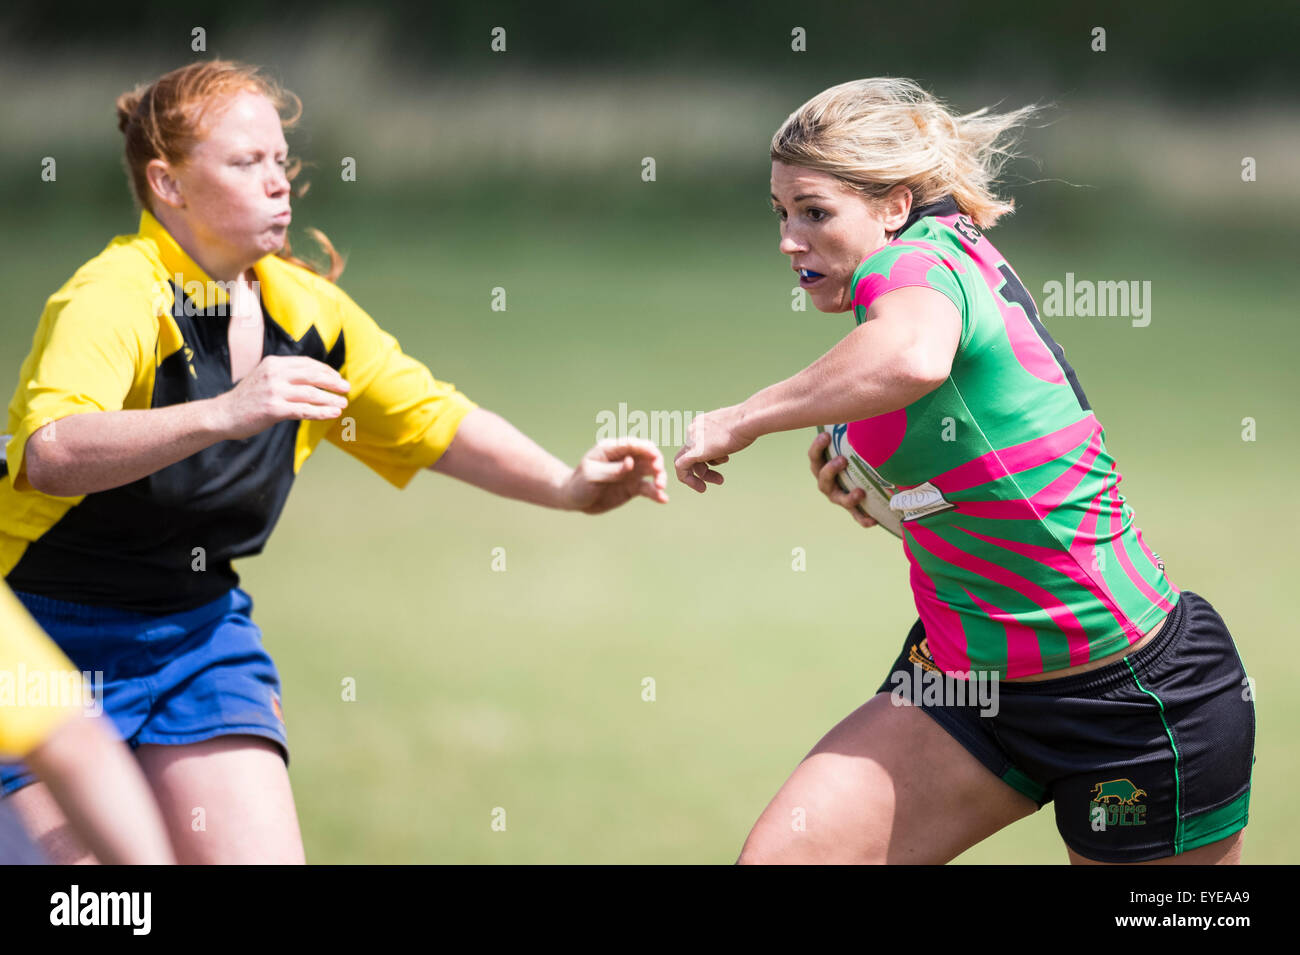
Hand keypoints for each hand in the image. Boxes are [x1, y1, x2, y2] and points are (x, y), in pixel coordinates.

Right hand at [213, 355, 349, 439]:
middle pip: (313, 375)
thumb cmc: (248, 398)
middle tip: (347, 388)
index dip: (326, 370)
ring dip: (331, 399)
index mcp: (274, 363)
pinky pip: (304, 410)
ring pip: (311, 394)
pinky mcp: (274, 409)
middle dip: (333, 382)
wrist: (223, 414)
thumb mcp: (264, 377)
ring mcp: (274, 391)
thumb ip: (286, 374)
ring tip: (343, 404)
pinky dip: (322, 412)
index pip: (307, 363)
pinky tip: (332, 414)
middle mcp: (275, 374)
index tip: (337, 378)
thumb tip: (315, 378)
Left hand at [563, 438, 668, 514]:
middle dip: (656, 462)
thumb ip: (612, 469)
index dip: (646, 448)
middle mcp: (625, 458)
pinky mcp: (633, 488)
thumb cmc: (579, 483)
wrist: (574, 499)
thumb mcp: (592, 475)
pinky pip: (648, 489)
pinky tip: (664, 499)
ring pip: (652, 471)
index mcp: (612, 449)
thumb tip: (631, 462)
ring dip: (660, 477)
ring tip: (660, 487)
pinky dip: (656, 493)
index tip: (654, 456)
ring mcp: (631, 473)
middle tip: (658, 473)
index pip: (633, 444)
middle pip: (648, 456)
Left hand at [673, 405, 753, 491]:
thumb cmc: (747, 424)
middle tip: (720, 479)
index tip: (722, 462)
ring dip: (703, 475)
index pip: (699, 443)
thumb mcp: (734, 429)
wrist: (746, 421)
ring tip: (720, 481)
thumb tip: (732, 442)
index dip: (710, 456)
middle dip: (706, 469)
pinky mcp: (693, 451)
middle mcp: (693, 430)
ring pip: (688, 462)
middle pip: (693, 454)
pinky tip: (701, 488)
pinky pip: (680, 467)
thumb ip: (727, 436)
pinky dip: (687, 478)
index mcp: (701, 423)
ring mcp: (691, 440)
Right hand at [809, 431, 877, 528]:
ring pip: (838, 498)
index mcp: (823, 463)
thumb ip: (854, 424)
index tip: (826, 435)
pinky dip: (863, 518)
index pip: (814, 456)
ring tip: (859, 492)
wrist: (866, 473)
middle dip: (830, 470)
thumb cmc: (856, 449)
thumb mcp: (853, 438)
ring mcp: (839, 495)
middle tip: (842, 460)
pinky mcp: (853, 507)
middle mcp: (827, 481)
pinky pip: (856, 515)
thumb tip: (864, 400)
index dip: (818, 447)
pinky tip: (873, 521)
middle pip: (823, 478)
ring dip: (847, 496)